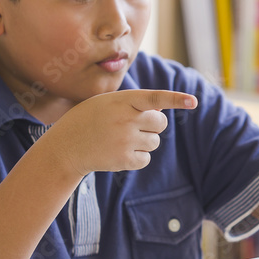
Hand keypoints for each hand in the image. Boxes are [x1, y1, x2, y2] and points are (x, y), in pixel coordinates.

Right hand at [50, 89, 197, 174]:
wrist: (65, 147)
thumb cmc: (88, 120)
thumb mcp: (108, 103)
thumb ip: (134, 104)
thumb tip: (161, 112)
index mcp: (123, 100)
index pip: (155, 98)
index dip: (176, 99)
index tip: (193, 102)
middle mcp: (126, 119)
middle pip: (160, 124)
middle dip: (153, 125)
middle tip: (134, 125)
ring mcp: (126, 141)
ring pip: (154, 142)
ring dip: (145, 141)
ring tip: (121, 139)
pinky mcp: (124, 160)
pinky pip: (146, 158)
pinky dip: (138, 156)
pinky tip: (119, 151)